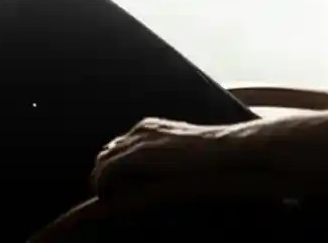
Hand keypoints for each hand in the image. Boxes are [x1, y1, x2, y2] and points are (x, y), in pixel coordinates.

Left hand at [90, 118, 242, 199]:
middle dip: (105, 175)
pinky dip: (105, 187)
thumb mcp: (184, 154)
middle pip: (107, 152)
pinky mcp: (138, 154)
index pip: (120, 145)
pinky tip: (111, 200)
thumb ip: (167, 158)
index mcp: (151, 126)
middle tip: (110, 197)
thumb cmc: (214, 156)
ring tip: (110, 201)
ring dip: (103, 183)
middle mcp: (141, 129)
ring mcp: (138, 140)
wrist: (224, 152)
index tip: (120, 187)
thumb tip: (162, 174)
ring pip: (103, 162)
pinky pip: (107, 172)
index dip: (116, 167)